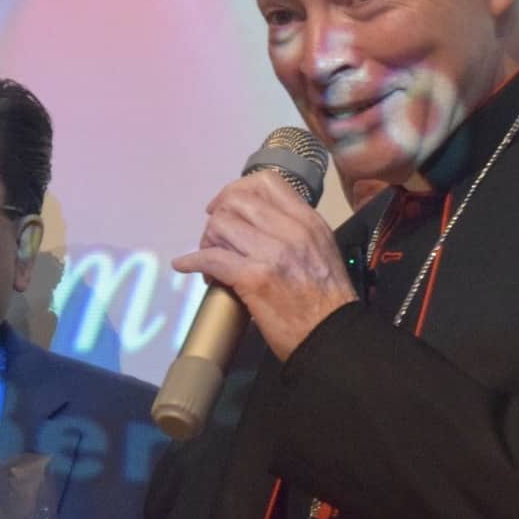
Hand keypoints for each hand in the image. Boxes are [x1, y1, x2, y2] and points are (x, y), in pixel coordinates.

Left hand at [173, 172, 355, 360]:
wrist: (333, 337)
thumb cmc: (327, 301)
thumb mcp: (320, 250)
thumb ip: (294, 230)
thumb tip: (259, 222)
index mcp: (307, 221)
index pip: (265, 182)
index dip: (236, 190)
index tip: (224, 206)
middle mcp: (291, 230)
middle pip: (236, 201)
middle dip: (218, 218)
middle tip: (215, 240)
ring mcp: (272, 253)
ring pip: (221, 225)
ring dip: (207, 241)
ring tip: (211, 260)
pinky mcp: (253, 278)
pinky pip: (211, 258)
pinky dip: (192, 261)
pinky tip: (185, 265)